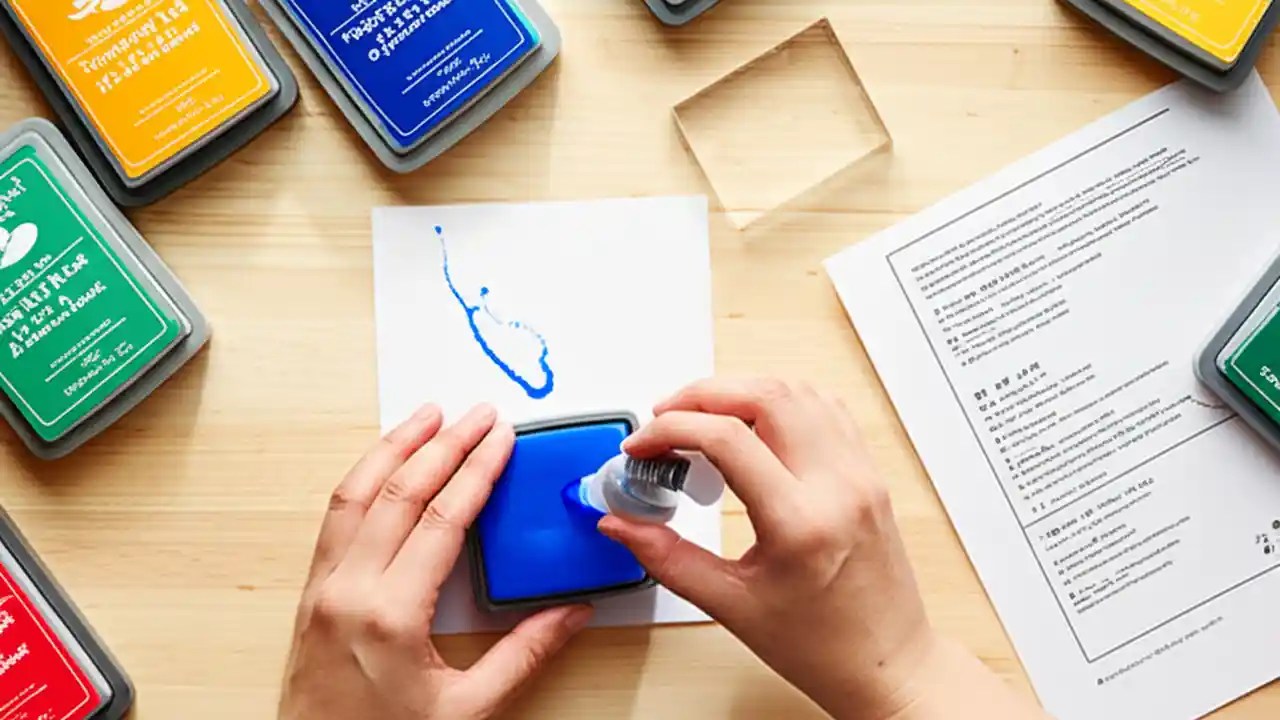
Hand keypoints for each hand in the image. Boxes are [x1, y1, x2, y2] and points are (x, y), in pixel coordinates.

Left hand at [279, 404, 593, 719]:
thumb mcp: (467, 711)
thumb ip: (524, 656)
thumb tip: (570, 614)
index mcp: (390, 615)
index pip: (440, 519)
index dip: (476, 471)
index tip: (499, 438)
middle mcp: (347, 591)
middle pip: (397, 492)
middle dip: (443, 444)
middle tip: (477, 414)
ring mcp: (322, 589)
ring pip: (355, 494)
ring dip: (393, 448)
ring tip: (427, 416)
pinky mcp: (311, 596)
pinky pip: (336, 518)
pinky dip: (364, 479)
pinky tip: (385, 464)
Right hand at [599, 379, 1042, 719]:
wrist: (887, 665)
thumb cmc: (823, 646)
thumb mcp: (731, 606)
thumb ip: (667, 558)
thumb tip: (621, 524)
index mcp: (801, 524)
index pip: (726, 438)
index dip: (670, 430)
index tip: (643, 446)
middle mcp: (838, 487)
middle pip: (764, 396)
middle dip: (702, 394)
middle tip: (665, 418)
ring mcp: (860, 474)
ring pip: (798, 390)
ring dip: (742, 390)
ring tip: (704, 418)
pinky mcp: (870, 473)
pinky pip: (826, 408)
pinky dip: (782, 400)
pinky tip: (755, 423)